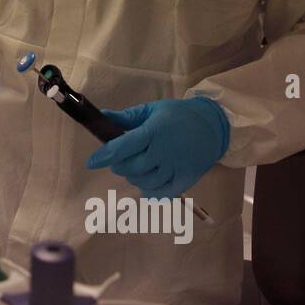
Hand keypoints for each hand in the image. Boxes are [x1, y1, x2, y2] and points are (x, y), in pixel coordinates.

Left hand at [85, 97, 229, 197]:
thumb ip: (126, 117)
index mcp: (154, 131)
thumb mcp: (151, 110)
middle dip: (119, 165)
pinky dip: (151, 192)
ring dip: (134, 177)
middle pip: (132, 168)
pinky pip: (162, 194)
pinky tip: (148, 184)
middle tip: (121, 159)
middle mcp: (164, 151)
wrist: (213, 125)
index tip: (91, 162)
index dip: (104, 156)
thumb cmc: (177, 115)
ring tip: (137, 167)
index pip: (123, 147)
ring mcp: (176, 167)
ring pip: (145, 182)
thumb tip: (102, 116)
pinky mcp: (187, 179)